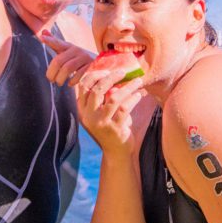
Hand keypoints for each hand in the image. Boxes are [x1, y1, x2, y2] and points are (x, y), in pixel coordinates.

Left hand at [42, 32, 94, 87]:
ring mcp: (85, 58)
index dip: (50, 40)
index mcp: (68, 46)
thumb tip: (43, 32)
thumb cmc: (77, 58)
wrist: (101, 64)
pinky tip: (70, 83)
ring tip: (59, 82)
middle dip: (51, 72)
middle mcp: (76, 50)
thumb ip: (55, 43)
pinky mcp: (91, 67)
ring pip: (67, 68)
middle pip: (59, 60)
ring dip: (60, 78)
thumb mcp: (66, 50)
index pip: (58, 43)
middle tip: (51, 79)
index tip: (42, 38)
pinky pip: (79, 75)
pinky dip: (72, 81)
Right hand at [43, 36, 146, 151]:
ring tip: (137, 81)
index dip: (95, 74)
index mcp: (82, 110)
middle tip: (123, 72)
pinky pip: (125, 108)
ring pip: (114, 98)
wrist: (116, 153)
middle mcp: (88, 117)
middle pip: (97, 89)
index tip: (108, 70)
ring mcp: (101, 124)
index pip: (83, 86)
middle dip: (111, 77)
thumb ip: (102, 96)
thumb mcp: (101, 112)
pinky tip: (139, 95)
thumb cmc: (110, 127)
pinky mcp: (114, 129)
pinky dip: (133, 99)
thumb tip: (113, 72)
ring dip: (128, 87)